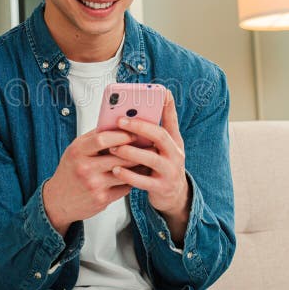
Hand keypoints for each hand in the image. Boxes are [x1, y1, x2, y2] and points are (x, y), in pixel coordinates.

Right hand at [43, 128, 140, 235]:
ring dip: (138, 165)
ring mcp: (93, 185)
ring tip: (147, 159)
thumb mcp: (76, 150)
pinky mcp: (102, 199)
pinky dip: (132, 180)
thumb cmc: (70, 171)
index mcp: (78, 151)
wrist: (59, 200)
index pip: (102, 138)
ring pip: (125, 172)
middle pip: (118, 156)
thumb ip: (94, 138)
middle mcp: (84, 168)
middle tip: (149, 145)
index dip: (121, 135)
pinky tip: (136, 175)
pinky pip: (124, 187)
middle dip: (136, 150)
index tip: (134, 133)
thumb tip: (118, 124)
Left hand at [108, 89, 190, 239]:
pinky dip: (129, 175)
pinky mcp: (161, 188)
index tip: (154, 94)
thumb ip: (165, 121)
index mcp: (175, 142)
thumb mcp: (169, 144)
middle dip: (139, 127)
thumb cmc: (165, 164)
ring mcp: (170, 172)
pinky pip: (143, 181)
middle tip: (120, 120)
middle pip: (160, 136)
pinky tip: (116, 170)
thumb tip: (165, 93)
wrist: (175, 196)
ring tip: (113, 146)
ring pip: (151, 159)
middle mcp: (175, 155)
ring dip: (130, 152)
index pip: (169, 121)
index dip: (163, 108)